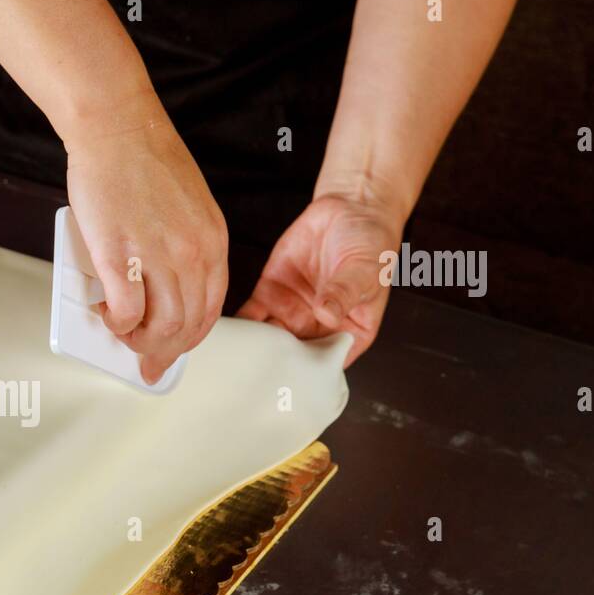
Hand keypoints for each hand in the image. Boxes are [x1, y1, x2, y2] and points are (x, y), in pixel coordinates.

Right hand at [64, 100, 227, 384]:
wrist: (117, 128)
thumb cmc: (144, 161)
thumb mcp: (188, 208)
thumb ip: (185, 250)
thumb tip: (162, 291)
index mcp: (213, 242)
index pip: (209, 311)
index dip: (188, 340)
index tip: (170, 352)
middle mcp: (194, 254)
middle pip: (186, 327)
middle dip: (162, 352)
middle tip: (141, 355)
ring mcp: (159, 256)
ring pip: (160, 328)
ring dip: (137, 340)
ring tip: (120, 329)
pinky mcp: (122, 256)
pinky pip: (127, 312)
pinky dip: (116, 323)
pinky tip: (105, 311)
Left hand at [236, 192, 401, 365]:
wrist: (349, 209)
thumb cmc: (370, 244)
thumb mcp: (365, 271)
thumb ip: (344, 293)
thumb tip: (327, 314)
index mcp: (348, 332)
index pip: (328, 363)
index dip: (309, 377)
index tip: (288, 385)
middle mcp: (317, 327)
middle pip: (292, 358)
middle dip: (271, 369)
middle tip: (250, 382)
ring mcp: (291, 311)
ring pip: (267, 340)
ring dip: (250, 352)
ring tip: (232, 366)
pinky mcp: (270, 292)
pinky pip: (250, 314)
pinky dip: (236, 326)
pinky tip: (223, 337)